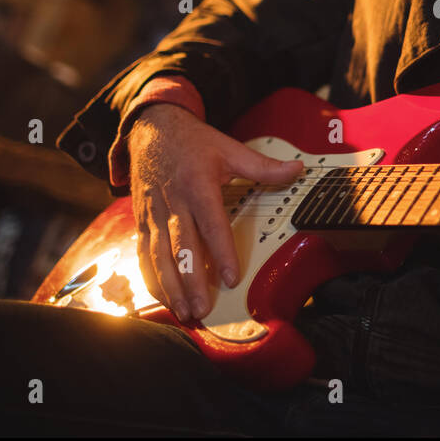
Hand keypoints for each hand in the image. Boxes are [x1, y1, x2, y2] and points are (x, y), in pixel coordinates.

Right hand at [126, 104, 301, 322]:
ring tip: (184, 311)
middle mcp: (173, 202)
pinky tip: (163, 297)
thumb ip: (263, 167)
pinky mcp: (142, 221)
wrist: (151, 129)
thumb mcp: (229, 149)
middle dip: (190, 280)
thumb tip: (297, 169)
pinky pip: (143, 254)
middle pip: (181, 247)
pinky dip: (151, 278)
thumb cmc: (192, 142)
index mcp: (197, 185)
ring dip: (170, 286)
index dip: (221, 252)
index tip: (231, 277)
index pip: (211, 224)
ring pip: (158, 256)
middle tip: (201, 307)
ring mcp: (154, 214)